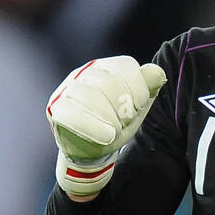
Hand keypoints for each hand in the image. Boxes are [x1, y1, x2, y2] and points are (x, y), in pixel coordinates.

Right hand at [46, 56, 166, 198]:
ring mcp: (69, 88)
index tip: (139, 107)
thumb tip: (157, 73)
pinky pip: (73, 114)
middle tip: (125, 123)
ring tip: (114, 132)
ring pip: (91, 96)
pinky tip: (106, 136)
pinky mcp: (57, 107)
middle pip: (110, 82)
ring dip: (109, 118)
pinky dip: (93, 127)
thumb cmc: (116, 122)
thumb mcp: (137, 107)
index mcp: (108, 67)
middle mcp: (86, 72)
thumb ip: (148, 88)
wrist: (92, 147)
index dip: (138, 89)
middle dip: (124, 108)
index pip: (125, 67)